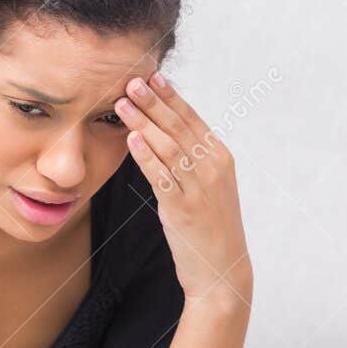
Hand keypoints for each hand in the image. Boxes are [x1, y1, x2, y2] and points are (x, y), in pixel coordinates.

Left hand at [116, 74, 251, 309]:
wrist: (222, 271)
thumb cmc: (211, 229)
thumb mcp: (209, 189)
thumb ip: (193, 161)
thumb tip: (166, 134)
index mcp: (221, 160)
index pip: (193, 120)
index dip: (172, 97)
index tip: (153, 76)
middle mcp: (214, 169)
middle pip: (179, 128)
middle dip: (154, 102)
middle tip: (132, 80)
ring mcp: (200, 189)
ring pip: (169, 147)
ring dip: (144, 122)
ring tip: (124, 103)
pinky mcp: (184, 209)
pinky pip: (162, 177)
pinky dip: (147, 156)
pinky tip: (132, 140)